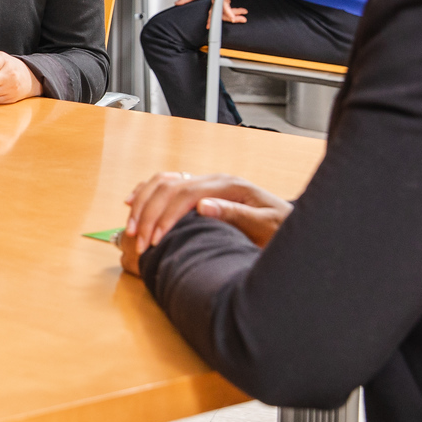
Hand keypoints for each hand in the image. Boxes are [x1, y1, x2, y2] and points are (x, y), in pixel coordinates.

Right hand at [117, 171, 292, 268]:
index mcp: (228, 186)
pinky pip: (166, 184)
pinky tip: (132, 201)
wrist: (290, 223)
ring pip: (162, 183)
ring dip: (143, 205)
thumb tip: (202, 206)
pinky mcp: (201, 190)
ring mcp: (206, 183)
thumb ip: (235, 214)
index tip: (155, 239)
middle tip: (139, 241)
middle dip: (149, 215)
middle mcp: (214, 180)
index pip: (186, 195)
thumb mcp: (264, 224)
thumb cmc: (280, 227)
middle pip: (169, 188)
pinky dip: (145, 192)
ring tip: (131, 229)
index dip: (166, 217)